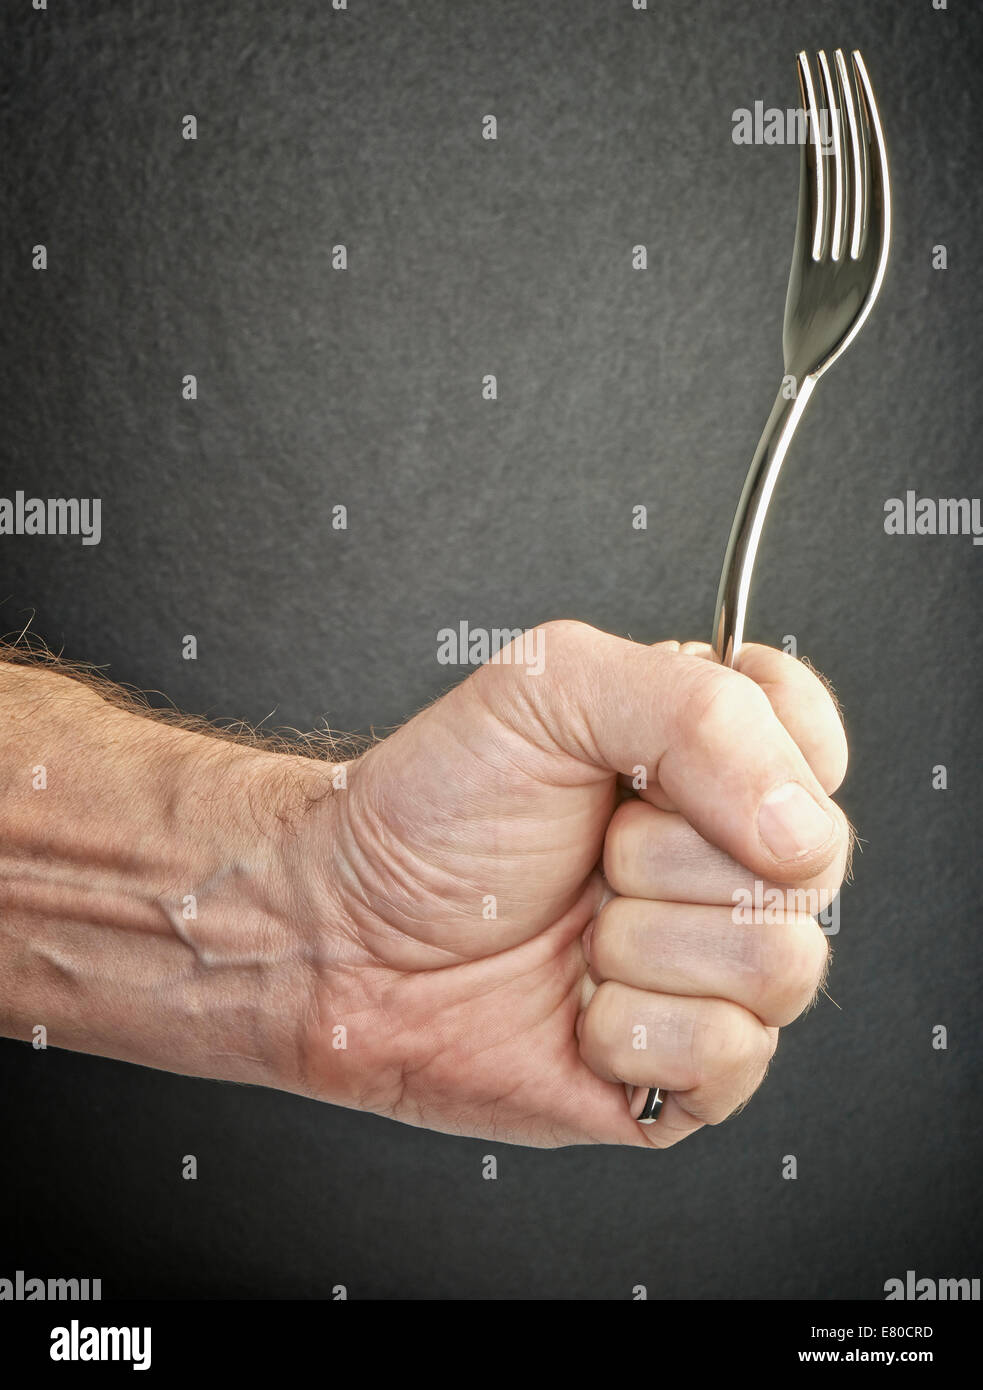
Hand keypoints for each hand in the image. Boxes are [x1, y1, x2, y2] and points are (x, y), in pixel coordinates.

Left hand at [288, 621, 850, 1147]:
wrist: (340, 933)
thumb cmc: (430, 810)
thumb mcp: (551, 689)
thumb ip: (695, 709)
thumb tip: (800, 828)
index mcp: (706, 761)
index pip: (817, 743)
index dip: (758, 759)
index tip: (652, 767)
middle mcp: (722, 861)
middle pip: (811, 864)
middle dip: (668, 857)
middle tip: (588, 851)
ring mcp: (709, 968)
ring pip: (782, 966)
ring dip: (646, 946)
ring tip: (578, 932)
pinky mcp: (686, 1066)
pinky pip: (737, 1057)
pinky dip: (635, 1031)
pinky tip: (579, 1005)